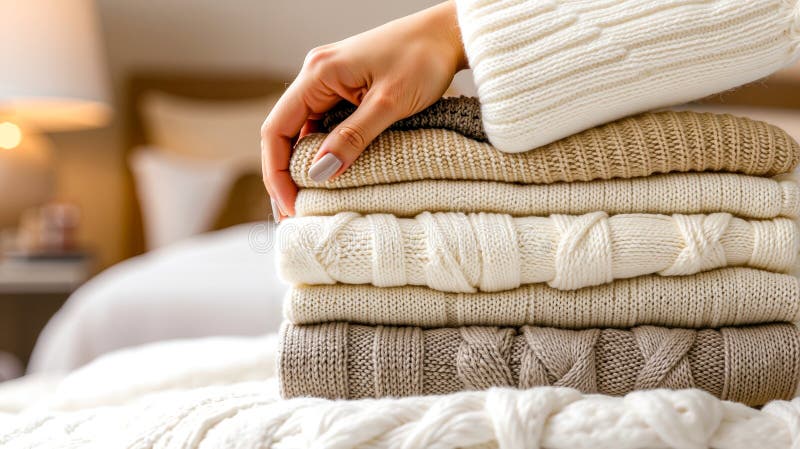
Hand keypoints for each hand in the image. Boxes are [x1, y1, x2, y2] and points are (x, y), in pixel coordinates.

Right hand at [261, 1, 466, 219]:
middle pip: (284, 132)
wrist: (448, 33)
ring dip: (305, 165)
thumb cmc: (424, 58)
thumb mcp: (389, 103)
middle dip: (286, 174)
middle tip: (296, 213)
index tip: (290, 206)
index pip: (276, 128)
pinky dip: (324, 151)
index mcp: (318, 73)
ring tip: (312, 201)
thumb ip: (353, 138)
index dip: (276, 171)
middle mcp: (316, 74)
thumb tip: (319, 173)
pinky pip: (323, 124)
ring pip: (303, 130)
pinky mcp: (345, 88)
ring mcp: (330, 81)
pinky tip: (332, 175)